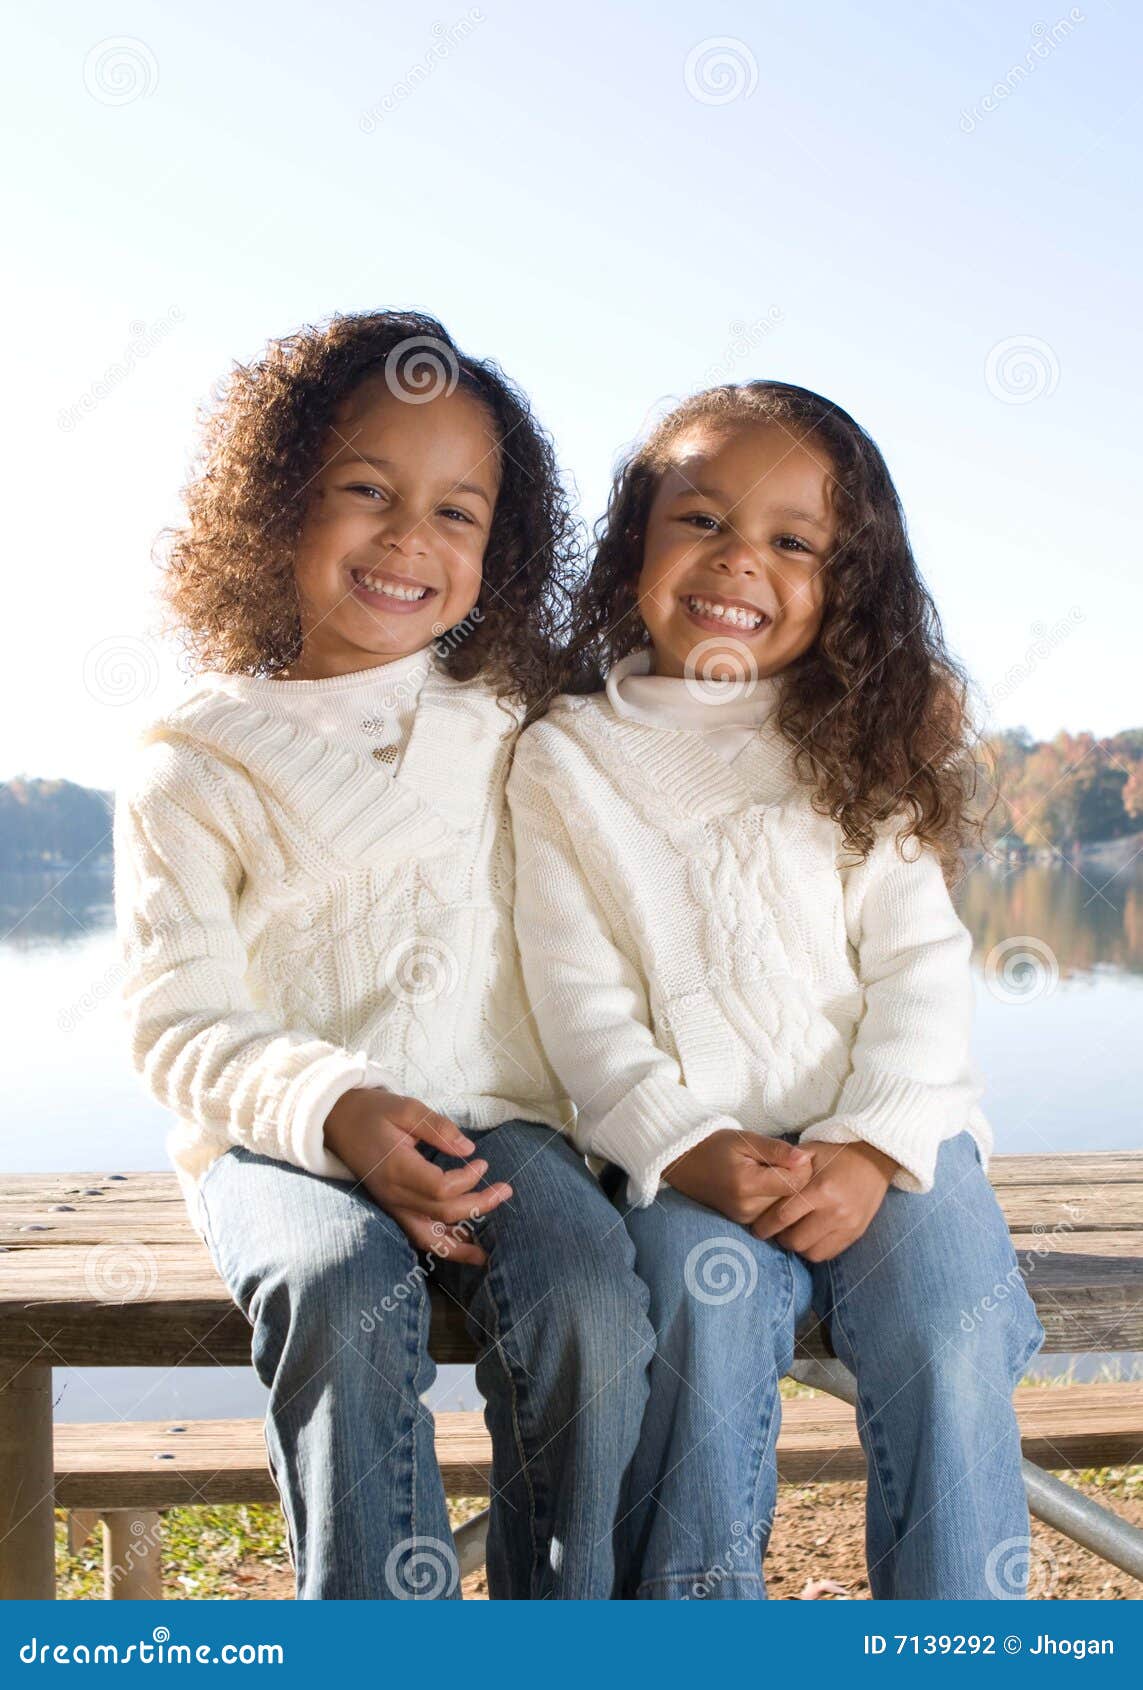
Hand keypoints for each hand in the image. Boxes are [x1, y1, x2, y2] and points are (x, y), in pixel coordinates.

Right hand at [323, 1087, 510, 1266]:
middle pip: (441, 1213)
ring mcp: (390, 1205)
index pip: (441, 1189)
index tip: (483, 1162)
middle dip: (478, 1206)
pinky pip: (416, 1233)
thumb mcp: (406, 1108)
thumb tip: (469, 1148)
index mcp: (397, 1169)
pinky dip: (439, 1242)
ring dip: (457, 1247)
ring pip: (425, 1238)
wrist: (336, 1122)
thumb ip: (438, 1128)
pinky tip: (460, 1241)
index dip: (468, 1180)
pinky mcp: (391, 1207)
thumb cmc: (373, 1111)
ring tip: (484, 1255)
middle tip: (506, 1191)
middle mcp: (393, 1194)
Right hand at [663, 1129, 813, 1225]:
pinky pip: (774, 1214)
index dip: (802, 1168)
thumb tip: (804, 1158)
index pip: (796, 1184)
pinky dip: (776, 1199)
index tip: (795, 1155)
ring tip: (774, 1172)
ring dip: (787, 1191)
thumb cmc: (714, 1146)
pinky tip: (767, 1185)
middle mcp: (748, 1208)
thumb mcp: (745, 1139)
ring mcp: (746, 1218)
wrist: (684, 1164)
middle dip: (797, 1180)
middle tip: (786, 1162)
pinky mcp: (745, 1223)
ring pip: (786, 1209)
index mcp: (748, 1184)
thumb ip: (776, 1150)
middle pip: (794, 1199)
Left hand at [750, 1141, 897, 1260]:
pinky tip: (809, 1235)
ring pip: (811, 1252)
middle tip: (773, 1230)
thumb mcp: (809, 1152)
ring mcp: (848, 1225)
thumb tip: (761, 1183)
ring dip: (797, 1245)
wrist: (876, 1157)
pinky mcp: (856, 1233)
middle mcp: (836, 1211)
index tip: (756, 1227)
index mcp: (820, 1189)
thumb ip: (785, 1167)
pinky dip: (814, 1249)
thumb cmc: (836, 1151)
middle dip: (779, 1238)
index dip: (764, 1225)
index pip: (782, 1217)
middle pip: (795, 1240)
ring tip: (792, 1232)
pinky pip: (828, 1254)